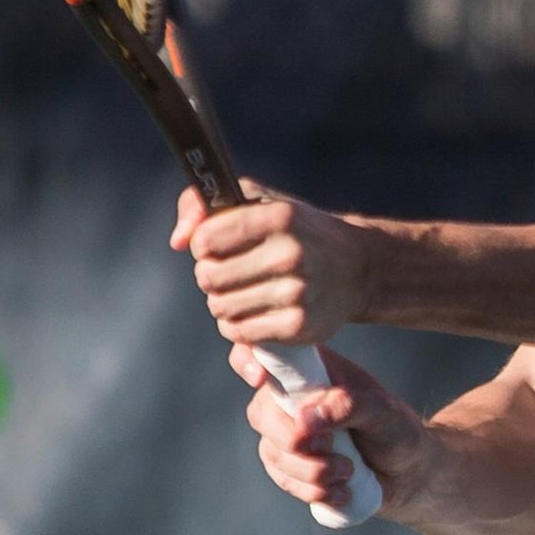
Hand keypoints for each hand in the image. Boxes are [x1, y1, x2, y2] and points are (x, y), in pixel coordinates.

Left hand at [174, 180, 373, 346]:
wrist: (357, 267)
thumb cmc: (296, 231)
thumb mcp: (259, 201)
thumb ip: (205, 204)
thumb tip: (177, 241)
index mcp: (279, 216)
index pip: (205, 239)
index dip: (204, 243)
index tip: (219, 244)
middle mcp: (290, 253)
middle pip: (208, 277)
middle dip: (211, 275)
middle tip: (232, 270)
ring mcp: (297, 292)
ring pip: (220, 308)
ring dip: (224, 302)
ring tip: (245, 290)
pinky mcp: (299, 326)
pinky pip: (240, 334)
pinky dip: (239, 326)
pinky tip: (256, 311)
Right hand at [229, 342, 428, 519]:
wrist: (408, 475)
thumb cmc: (397, 431)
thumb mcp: (383, 413)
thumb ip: (349, 407)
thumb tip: (304, 420)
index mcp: (313, 368)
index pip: (266, 353)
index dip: (248, 360)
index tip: (259, 379)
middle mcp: (293, 396)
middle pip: (260, 413)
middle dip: (294, 440)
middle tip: (334, 447)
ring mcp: (288, 431)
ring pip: (271, 452)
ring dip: (310, 471)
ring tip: (348, 471)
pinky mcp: (291, 464)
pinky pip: (282, 478)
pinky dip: (311, 490)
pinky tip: (340, 490)